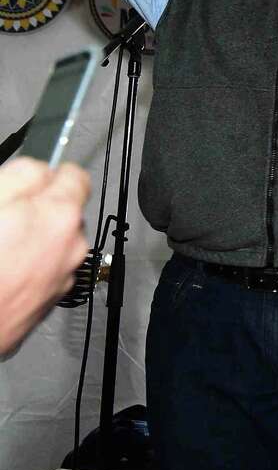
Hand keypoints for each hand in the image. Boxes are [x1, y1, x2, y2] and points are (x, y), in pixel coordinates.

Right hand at [0, 158, 89, 354]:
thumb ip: (23, 174)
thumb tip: (42, 168)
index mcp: (60, 216)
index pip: (77, 176)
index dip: (53, 172)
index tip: (33, 177)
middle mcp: (72, 247)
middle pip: (63, 211)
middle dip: (37, 208)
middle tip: (4, 215)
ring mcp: (61, 278)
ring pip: (52, 243)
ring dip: (31, 239)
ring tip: (0, 248)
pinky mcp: (47, 301)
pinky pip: (43, 269)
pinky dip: (27, 265)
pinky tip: (2, 271)